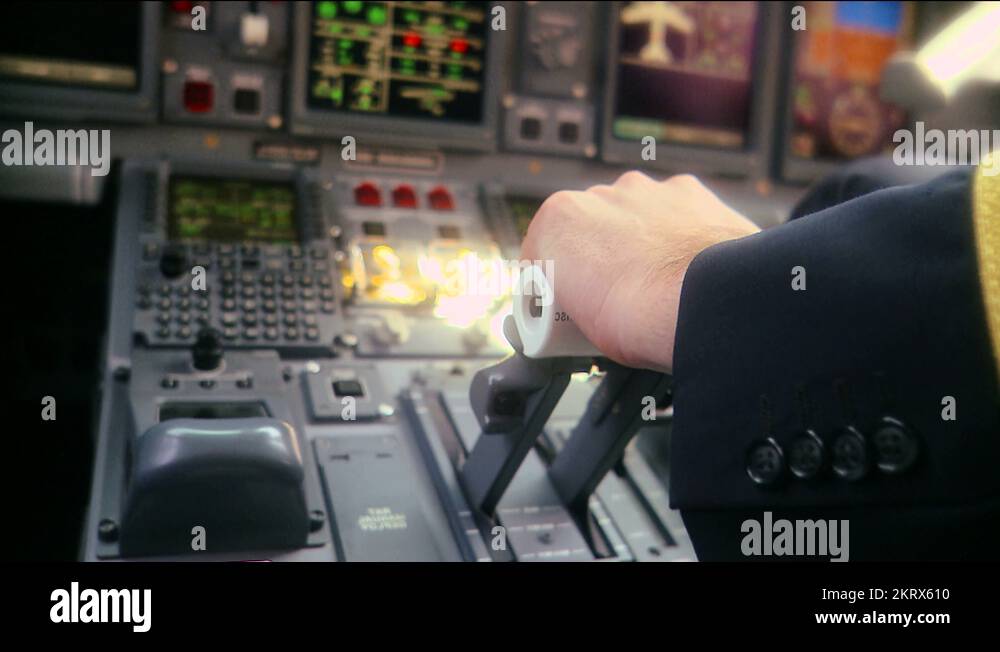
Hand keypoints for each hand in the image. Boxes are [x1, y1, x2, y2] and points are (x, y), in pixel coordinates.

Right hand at [520, 172, 759, 370]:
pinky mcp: (690, 191)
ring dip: (638, 240)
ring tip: (655, 283)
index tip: (567, 303)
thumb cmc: (637, 321)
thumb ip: (575, 299)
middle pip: (589, 227)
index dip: (555, 280)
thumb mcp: (577, 327)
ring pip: (633, 215)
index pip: (544, 249)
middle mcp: (600, 194)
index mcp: (558, 219)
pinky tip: (685, 265)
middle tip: (612, 297)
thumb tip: (588, 311)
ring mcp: (646, 190)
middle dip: (599, 256)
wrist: (702, 307)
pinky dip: (676, 231)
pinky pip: (674, 211)